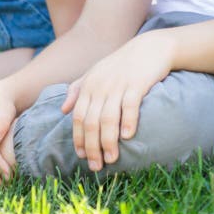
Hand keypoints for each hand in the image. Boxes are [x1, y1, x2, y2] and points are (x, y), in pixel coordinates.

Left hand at [60, 30, 175, 171]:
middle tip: (97, 166)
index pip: (78, 117)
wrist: (150, 47)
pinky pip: (130, 105)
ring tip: (111, 159)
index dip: (79, 139)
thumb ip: (78, 89)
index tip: (82, 157)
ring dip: (108, 142)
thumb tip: (63, 110)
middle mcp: (101, 85)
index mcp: (89, 84)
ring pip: (108, 119)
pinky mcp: (137, 82)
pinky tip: (128, 136)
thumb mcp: (97, 72)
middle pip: (92, 122)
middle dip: (92, 148)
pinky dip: (128, 122)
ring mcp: (119, 84)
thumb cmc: (122, 63)